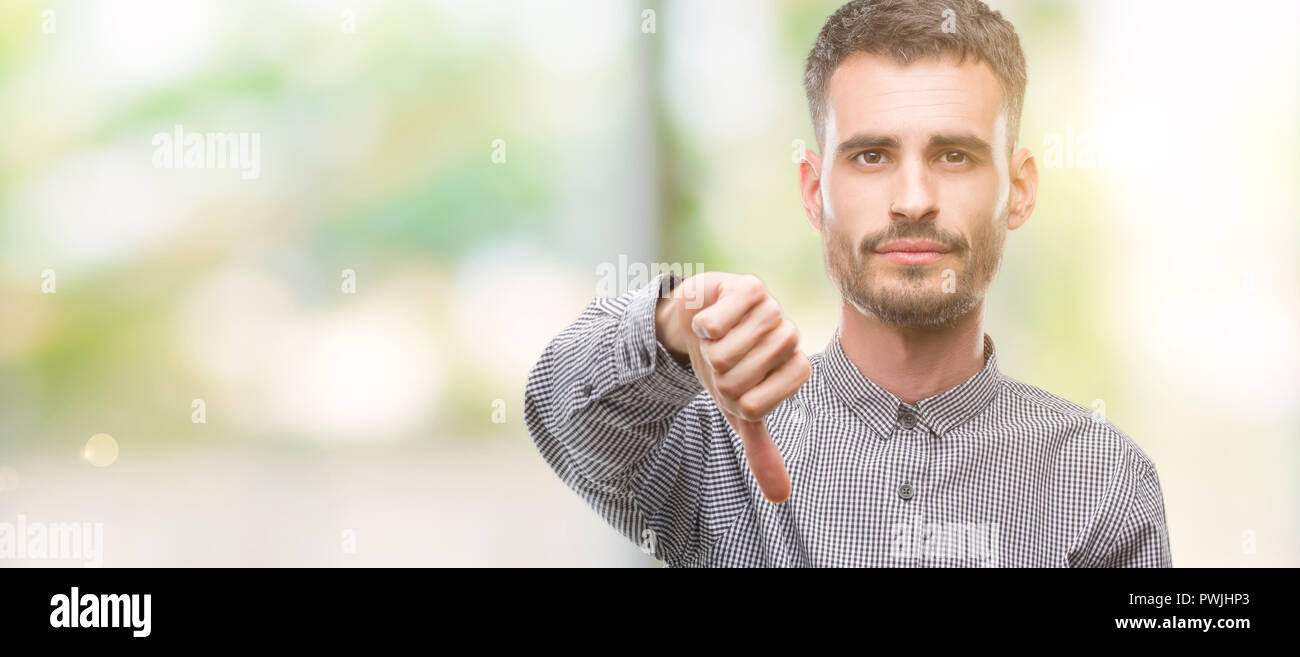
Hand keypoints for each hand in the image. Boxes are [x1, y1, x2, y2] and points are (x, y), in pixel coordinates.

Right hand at [655, 272, 810, 502]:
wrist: (697, 322)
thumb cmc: (724, 367)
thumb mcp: (739, 410)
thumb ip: (762, 449)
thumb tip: (781, 498)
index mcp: (793, 367)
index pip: (762, 403)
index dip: (737, 400)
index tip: (733, 386)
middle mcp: (788, 336)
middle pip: (743, 376)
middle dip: (719, 374)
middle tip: (719, 360)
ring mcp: (771, 309)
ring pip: (728, 350)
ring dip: (709, 352)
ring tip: (713, 341)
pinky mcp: (747, 287)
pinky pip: (718, 322)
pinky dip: (703, 328)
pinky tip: (707, 321)